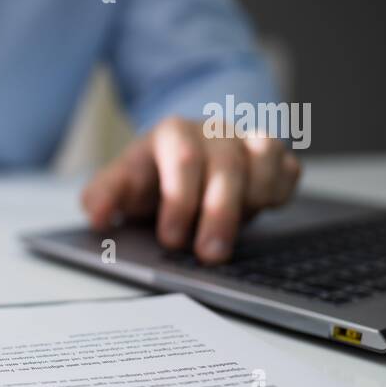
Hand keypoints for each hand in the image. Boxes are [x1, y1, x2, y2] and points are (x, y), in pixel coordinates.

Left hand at [80, 116, 301, 263]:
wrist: (181, 158)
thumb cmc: (151, 176)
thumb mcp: (120, 183)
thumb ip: (103, 196)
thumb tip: (97, 215)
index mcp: (172, 133)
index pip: (181, 159)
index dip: (178, 201)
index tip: (170, 238)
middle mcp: (213, 131)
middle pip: (227, 165)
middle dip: (219, 215)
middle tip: (208, 255)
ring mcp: (246, 140)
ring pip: (266, 158)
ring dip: (254, 201)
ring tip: (235, 234)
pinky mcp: (274, 157)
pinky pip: (289, 170)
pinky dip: (280, 193)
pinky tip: (260, 214)